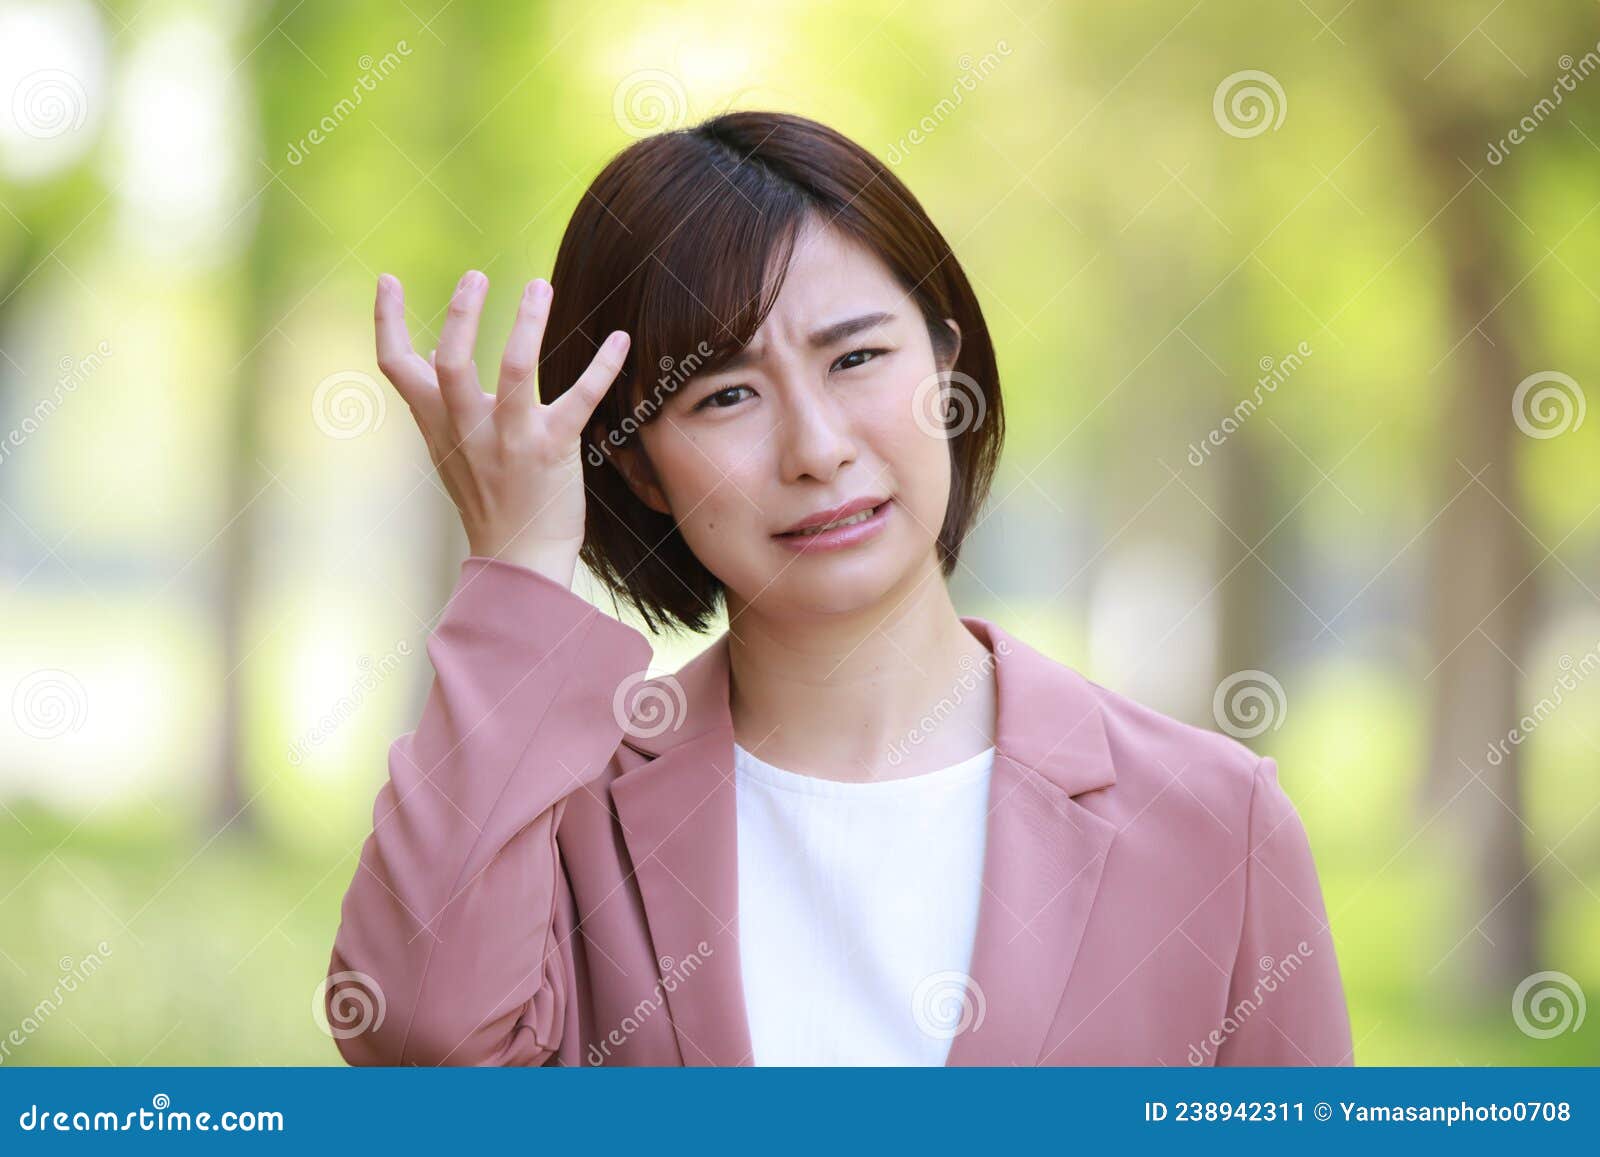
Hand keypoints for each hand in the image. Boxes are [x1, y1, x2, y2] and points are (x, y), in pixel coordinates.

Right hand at [373, 270, 629, 588]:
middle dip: (463, 316)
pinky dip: (602, 367)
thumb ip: (440, 406)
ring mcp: (511, 441)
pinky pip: (579, 400)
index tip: (388, 279)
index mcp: (438, 425)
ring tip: (539, 286)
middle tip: (476, 276)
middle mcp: (468, 430)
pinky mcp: (552, 451)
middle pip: (451, 363)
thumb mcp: (451, 452)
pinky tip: (620, 339)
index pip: (396, 368)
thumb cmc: (489, 501)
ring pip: (515, 371)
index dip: (387, 321)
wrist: (519, 561)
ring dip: (528, 325)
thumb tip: (433, 355)